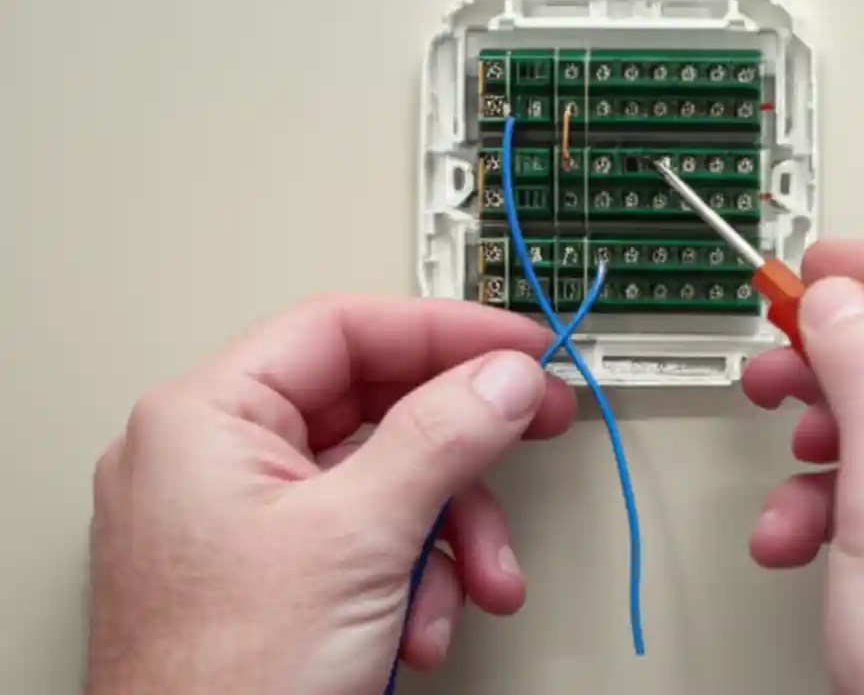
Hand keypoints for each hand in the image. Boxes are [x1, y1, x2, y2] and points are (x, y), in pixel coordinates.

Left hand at [87, 295, 575, 694]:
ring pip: (385, 483)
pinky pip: (370, 541)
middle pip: (375, 408)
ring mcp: (246, 521)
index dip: (443, 331)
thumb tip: (501, 376)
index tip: (518, 348)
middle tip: (533, 425)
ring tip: (480, 583)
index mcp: (206, 419)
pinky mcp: (276, 575)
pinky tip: (421, 628)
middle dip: (461, 450)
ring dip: (450, 535)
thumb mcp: (357, 540)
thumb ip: (440, 439)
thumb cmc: (221, 687)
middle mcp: (219, 459)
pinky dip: (416, 579)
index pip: (342, 330)